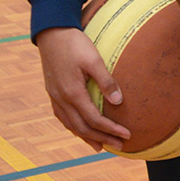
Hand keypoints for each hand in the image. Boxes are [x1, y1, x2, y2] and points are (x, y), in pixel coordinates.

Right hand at [35, 26, 130, 151]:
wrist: (52, 34)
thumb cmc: (75, 45)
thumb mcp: (94, 60)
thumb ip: (106, 81)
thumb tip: (118, 102)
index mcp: (72, 93)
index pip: (94, 119)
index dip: (111, 130)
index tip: (127, 135)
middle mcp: (62, 99)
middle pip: (82, 127)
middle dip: (102, 138)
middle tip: (119, 146)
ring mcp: (55, 97)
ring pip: (70, 125)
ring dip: (87, 137)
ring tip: (100, 146)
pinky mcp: (53, 93)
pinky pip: (63, 117)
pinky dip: (73, 127)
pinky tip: (81, 130)